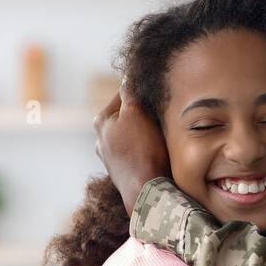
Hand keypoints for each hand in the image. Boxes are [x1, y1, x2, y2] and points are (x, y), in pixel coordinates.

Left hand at [93, 80, 170, 212]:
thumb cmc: (142, 151)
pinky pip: (138, 149)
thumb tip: (129, 73)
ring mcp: (111, 156)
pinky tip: (159, 151)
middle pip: (129, 114)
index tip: (159, 93)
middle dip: (145, 112)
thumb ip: (131, 91)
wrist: (148, 192)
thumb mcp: (136, 113)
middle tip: (164, 114)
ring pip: (134, 132)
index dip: (144, 90)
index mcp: (101, 121)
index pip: (124, 92)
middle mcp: (101, 139)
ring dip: (148, 130)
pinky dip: (148, 147)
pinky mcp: (124, 170)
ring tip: (163, 134)